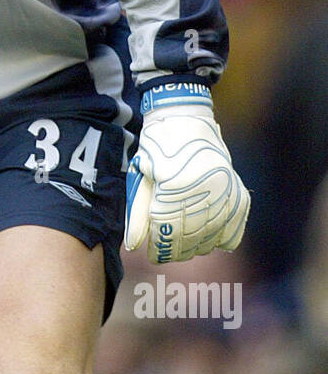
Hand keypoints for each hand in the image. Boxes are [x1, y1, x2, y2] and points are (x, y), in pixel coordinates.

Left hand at [124, 85, 249, 263]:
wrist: (186, 119)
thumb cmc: (156, 148)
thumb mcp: (140, 176)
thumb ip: (138, 213)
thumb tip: (134, 245)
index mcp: (175, 186)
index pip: (168, 234)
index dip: (159, 250)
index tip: (153, 254)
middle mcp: (205, 190)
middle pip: (190, 240)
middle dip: (176, 251)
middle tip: (166, 252)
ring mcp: (226, 192)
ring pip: (212, 239)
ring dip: (196, 246)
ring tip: (184, 243)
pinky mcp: (238, 193)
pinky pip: (233, 230)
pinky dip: (220, 239)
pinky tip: (207, 237)